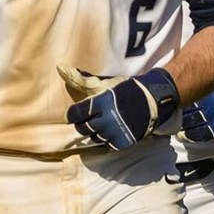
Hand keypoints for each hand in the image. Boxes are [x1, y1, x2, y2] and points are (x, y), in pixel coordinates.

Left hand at [59, 64, 179, 149]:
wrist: (153, 100)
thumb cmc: (126, 89)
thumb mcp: (104, 83)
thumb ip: (81, 80)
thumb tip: (60, 68)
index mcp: (101, 102)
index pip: (75, 114)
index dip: (72, 114)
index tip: (74, 113)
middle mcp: (108, 119)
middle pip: (83, 128)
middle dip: (82, 124)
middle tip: (88, 119)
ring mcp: (116, 132)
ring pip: (94, 138)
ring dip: (95, 132)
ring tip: (102, 123)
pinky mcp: (123, 142)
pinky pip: (106, 146)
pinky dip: (105, 140)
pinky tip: (109, 131)